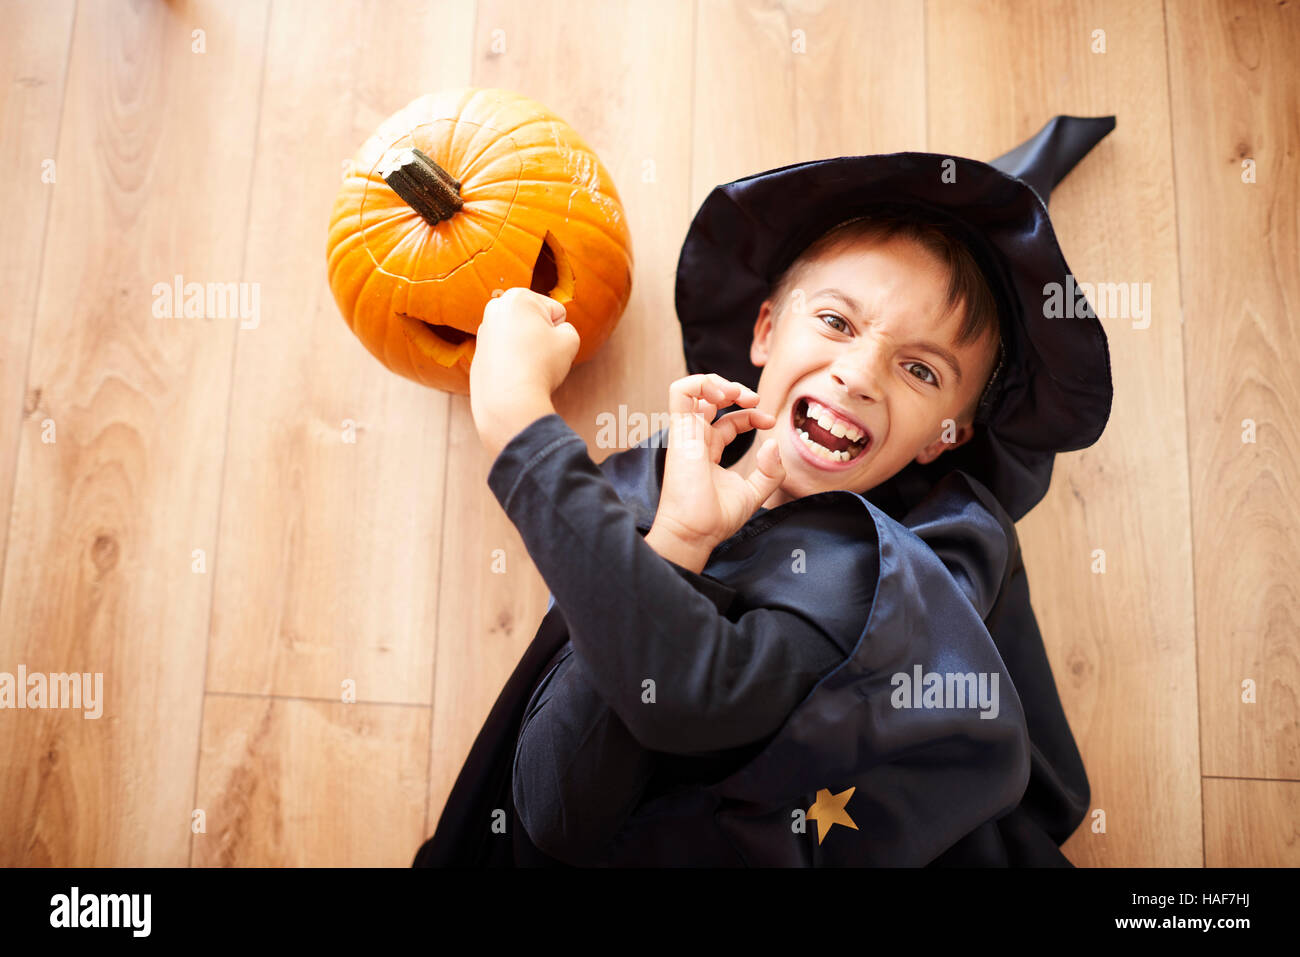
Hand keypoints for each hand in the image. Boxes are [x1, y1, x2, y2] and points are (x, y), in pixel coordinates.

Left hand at [470, 288, 579, 454]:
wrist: (509, 402)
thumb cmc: (541, 365)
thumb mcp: (569, 339)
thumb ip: (565, 328)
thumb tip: (546, 336)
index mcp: (518, 297)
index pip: (556, 312)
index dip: (559, 332)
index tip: (549, 346)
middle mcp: (495, 308)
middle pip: (536, 322)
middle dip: (541, 336)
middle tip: (538, 355)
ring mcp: (483, 332)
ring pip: (521, 339)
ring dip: (527, 349)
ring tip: (526, 367)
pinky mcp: (478, 354)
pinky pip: (507, 356)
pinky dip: (512, 363)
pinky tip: (513, 376)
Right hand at [650, 374, 785, 557]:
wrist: (696, 532)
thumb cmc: (717, 518)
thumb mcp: (755, 493)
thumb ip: (770, 471)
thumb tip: (772, 444)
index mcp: (711, 450)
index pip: (731, 420)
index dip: (753, 415)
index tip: (771, 422)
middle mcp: (697, 438)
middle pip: (712, 399)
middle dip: (737, 390)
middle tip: (756, 400)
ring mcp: (688, 433)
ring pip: (693, 389)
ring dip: (718, 382)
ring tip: (737, 394)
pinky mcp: (680, 430)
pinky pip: (680, 392)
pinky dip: (701, 383)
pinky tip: (724, 394)